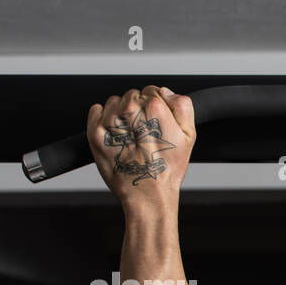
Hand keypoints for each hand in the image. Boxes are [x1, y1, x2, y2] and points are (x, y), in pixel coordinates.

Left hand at [87, 86, 194, 211]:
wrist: (147, 193)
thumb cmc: (167, 169)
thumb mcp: (189, 137)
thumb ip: (183, 106)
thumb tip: (167, 92)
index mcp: (154, 108)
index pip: (151, 91)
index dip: (156, 107)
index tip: (156, 123)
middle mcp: (130, 110)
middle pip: (133, 95)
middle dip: (138, 110)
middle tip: (144, 134)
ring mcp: (111, 120)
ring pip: (115, 102)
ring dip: (121, 114)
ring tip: (131, 137)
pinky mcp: (95, 131)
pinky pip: (97, 110)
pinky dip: (104, 119)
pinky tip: (117, 136)